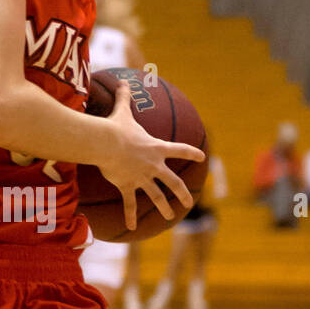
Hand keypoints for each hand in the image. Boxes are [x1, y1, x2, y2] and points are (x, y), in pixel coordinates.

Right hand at [97, 79, 205, 231]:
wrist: (107, 143)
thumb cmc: (117, 128)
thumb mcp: (123, 112)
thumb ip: (125, 97)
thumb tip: (122, 81)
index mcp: (157, 148)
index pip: (180, 150)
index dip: (192, 153)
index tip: (203, 157)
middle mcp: (153, 165)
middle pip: (173, 181)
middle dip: (182, 193)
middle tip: (189, 203)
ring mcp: (142, 177)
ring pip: (156, 196)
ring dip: (163, 207)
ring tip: (169, 217)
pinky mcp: (128, 186)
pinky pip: (130, 203)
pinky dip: (131, 215)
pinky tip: (133, 227)